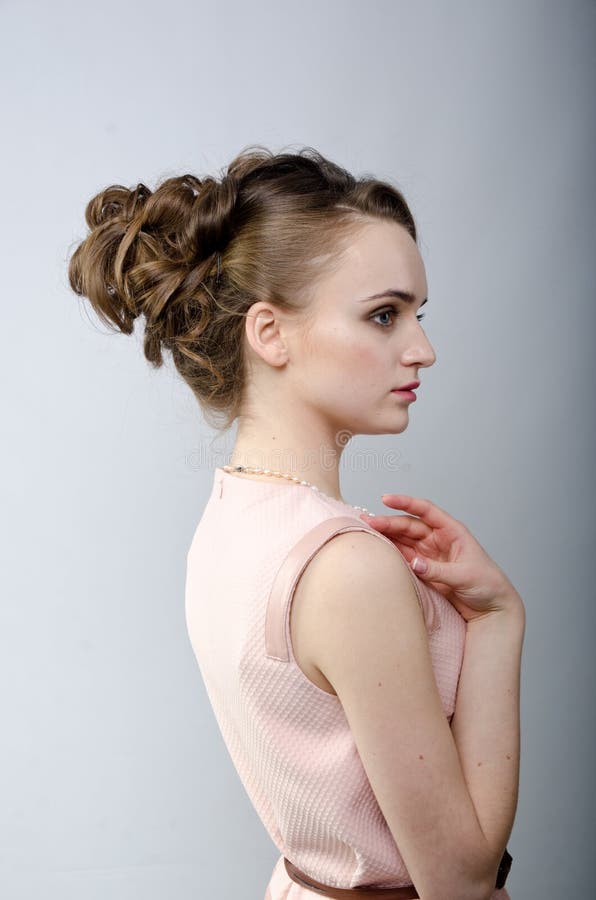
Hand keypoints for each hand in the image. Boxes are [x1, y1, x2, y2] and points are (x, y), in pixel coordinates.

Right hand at [360, 494, 523, 622]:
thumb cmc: (487, 585)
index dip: (406, 503)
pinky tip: (379, 550)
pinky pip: (405, 557)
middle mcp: (439, 539)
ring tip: (367, 533)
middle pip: (410, 526)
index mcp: (452, 532)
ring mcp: (431, 554)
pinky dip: (392, 553)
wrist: (492, 608)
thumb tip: (414, 563)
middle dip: (389, 522)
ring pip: (404, 540)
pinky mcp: (425, 569)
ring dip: (387, 536)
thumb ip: (438, 570)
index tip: (386, 499)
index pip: (426, 511)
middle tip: (368, 523)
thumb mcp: (464, 576)